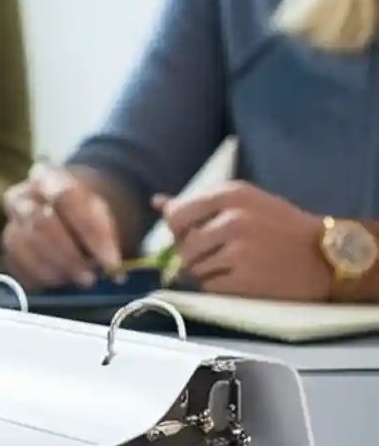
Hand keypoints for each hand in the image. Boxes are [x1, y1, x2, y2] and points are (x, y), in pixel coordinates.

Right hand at [0, 162, 122, 289]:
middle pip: (40, 223)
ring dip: (54, 269)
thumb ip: (106, 234)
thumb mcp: (104, 211)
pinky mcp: (6, 248)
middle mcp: (21, 196)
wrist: (64, 211)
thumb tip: (111, 267)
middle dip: (68, 256)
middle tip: (90, 277)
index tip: (111, 261)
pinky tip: (60, 283)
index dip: (90, 232)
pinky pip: (15, 265)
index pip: (66, 197)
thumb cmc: (85, 212)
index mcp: (47, 177)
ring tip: (77, 280)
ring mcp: (9, 222)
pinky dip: (39, 278)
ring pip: (24, 246)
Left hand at [156, 182, 330, 300]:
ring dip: (206, 272)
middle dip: (193, 255)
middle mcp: (233, 219)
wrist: (326, 256)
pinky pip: (209, 287)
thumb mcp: (244, 202)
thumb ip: (200, 204)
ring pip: (194, 268)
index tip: (193, 235)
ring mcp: (239, 250)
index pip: (176, 215)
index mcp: (230, 195)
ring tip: (233, 266)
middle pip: (183, 245)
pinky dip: (218, 287)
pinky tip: (239, 279)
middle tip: (217, 255)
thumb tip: (157, 203)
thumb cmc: (281, 226)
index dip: (178, 231)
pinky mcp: (246, 279)